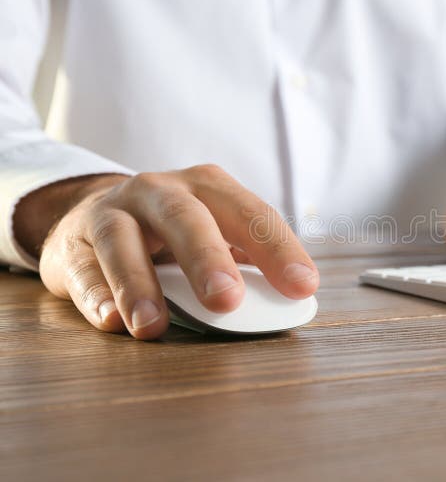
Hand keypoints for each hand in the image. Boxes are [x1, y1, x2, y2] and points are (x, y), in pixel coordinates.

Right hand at [14, 165, 317, 339]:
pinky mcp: (74, 242)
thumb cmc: (174, 233)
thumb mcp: (215, 233)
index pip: (251, 214)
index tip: (302, 287)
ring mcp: (114, 212)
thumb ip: (248, 261)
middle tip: (227, 301)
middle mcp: (162, 191)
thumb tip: (295, 301)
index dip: (279, 249)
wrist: (95, 214)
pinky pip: (83, 268)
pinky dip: (96, 295)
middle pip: (187, 218)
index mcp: (209, 187)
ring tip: (152, 327)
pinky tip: (111, 322)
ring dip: (138, 285)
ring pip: (123, 241)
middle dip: (208, 259)